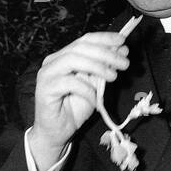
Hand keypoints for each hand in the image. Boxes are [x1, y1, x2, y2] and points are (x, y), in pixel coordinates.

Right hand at [30, 32, 130, 168]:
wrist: (57, 131)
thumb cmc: (75, 107)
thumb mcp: (95, 85)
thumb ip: (105, 68)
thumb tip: (122, 51)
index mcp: (65, 56)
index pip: (85, 40)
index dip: (104, 38)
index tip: (122, 40)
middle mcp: (53, 61)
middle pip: (81, 48)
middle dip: (106, 53)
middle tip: (124, 63)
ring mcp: (47, 74)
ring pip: (73, 60)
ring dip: (98, 67)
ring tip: (113, 77)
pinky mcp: (45, 89)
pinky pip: (70, 83)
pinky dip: (87, 90)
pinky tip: (95, 99)